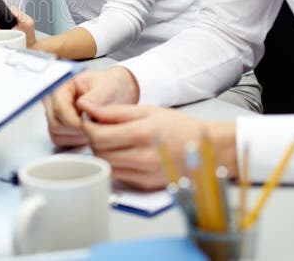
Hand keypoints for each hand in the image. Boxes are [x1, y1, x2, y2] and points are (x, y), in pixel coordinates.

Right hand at [43, 66, 139, 146]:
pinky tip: (88, 133)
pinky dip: (75, 142)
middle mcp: (53, 101)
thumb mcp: (107, 87)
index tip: (89, 125)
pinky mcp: (58, 129)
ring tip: (93, 128)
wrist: (115, 93)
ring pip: (57, 135)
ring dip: (76, 136)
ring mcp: (54, 116)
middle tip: (94, 126)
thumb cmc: (108, 86)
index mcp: (61, 87)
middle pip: (55, 124)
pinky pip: (61, 141)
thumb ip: (95, 96)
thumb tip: (82, 104)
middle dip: (76, 130)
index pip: (59, 108)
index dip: (74, 120)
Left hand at [81, 102, 236, 189]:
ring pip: (106, 165)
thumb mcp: (147, 110)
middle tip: (99, 128)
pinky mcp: (145, 185)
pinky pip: (118, 175)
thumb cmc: (177, 126)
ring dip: (102, 152)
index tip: (88, 120)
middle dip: (93, 139)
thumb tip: (86, 108)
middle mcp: (143, 158)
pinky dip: (114, 163)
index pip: (99, 136)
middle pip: (99, 152)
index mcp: (143, 134)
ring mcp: (144, 174)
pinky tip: (123, 152)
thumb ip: (114, 111)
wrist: (206, 150)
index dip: (87, 127)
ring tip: (111, 140)